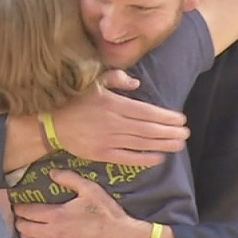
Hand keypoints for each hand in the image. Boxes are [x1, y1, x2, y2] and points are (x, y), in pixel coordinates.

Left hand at [13, 170, 148, 237]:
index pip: (29, 212)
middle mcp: (54, 234)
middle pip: (27, 229)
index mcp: (57, 215)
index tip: (17, 207)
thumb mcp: (90, 190)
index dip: (20, 209)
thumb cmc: (107, 214)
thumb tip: (52, 173)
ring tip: (25, 233)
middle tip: (20, 219)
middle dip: (20, 222)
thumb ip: (69, 179)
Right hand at [49, 77, 187, 167]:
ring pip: (141, 143)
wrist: (50, 123)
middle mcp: (112, 123)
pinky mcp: (101, 154)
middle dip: (169, 132)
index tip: (181, 119)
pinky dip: (144, 159)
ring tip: (179, 144)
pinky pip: (127, 158)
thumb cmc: (74, 100)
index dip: (165, 117)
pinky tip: (158, 158)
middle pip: (147, 129)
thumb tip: (137, 83)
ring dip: (162, 145)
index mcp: (112, 103)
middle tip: (186, 133)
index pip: (146, 112)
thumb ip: (117, 78)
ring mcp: (107, 140)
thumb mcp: (93, 81)